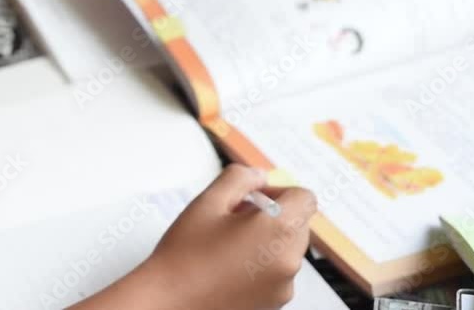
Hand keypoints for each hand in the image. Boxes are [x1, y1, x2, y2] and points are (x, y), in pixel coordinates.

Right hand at [143, 164, 317, 309]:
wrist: (169, 302)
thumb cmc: (185, 257)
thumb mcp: (208, 202)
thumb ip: (239, 178)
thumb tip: (258, 177)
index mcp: (279, 231)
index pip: (305, 198)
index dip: (279, 191)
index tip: (254, 197)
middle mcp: (289, 261)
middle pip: (297, 223)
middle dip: (271, 215)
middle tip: (233, 218)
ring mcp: (283, 286)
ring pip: (286, 248)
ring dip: (265, 239)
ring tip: (226, 243)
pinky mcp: (272, 303)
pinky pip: (276, 272)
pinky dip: (260, 264)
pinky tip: (227, 265)